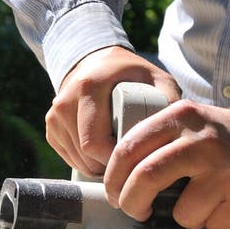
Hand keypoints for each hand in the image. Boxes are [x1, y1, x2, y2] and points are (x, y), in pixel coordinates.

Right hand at [45, 46, 180, 174]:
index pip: (95, 142)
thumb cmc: (131, 73)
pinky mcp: (51, 125)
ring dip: (98, 167)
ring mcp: (54, 114)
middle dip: (109, 167)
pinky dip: (86, 161)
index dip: (116, 160)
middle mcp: (65, 100)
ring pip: (76, 159)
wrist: (98, 61)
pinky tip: (104, 152)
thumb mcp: (155, 77)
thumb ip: (168, 97)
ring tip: (122, 158)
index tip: (137, 161)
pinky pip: (68, 156)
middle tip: (133, 165)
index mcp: (89, 87)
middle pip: (84, 155)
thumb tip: (178, 129)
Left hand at [104, 99, 229, 228]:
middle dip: (132, 203)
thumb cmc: (216, 140)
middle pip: (146, 177)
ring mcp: (225, 168)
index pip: (129, 148)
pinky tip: (221, 203)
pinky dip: (210, 222)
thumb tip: (114, 179)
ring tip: (197, 199)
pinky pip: (210, 224)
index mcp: (181, 116)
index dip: (112, 178)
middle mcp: (202, 139)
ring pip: (181, 212)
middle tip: (135, 210)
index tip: (113, 192)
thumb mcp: (185, 123)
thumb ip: (153, 141)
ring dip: (182, 216)